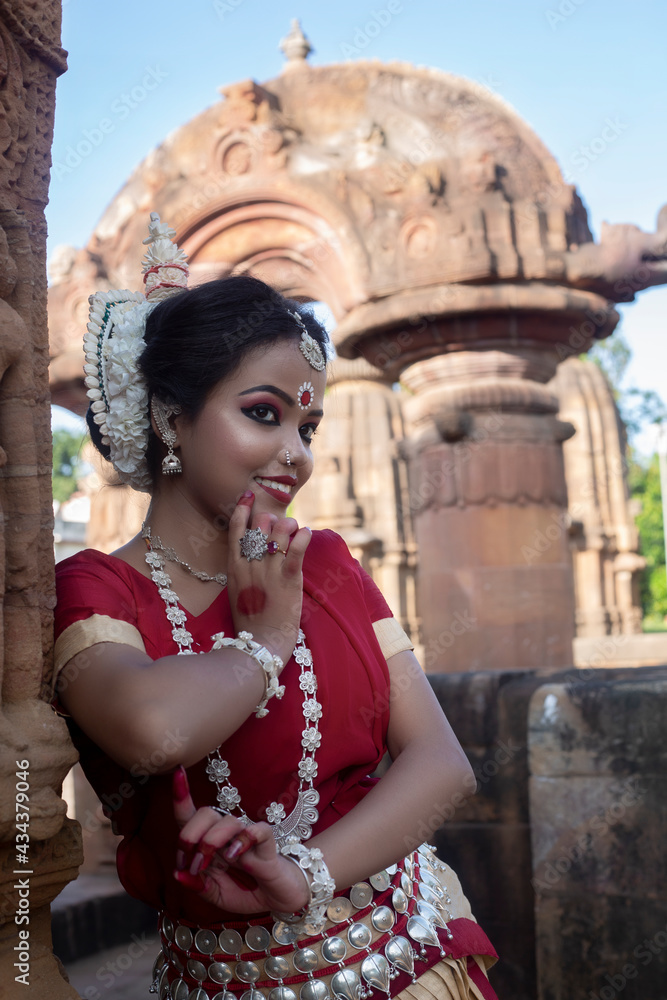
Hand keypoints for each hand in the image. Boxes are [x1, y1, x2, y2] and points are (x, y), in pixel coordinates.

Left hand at [172, 767, 309, 914]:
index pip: (192, 816)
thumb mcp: (215, 894)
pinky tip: (236, 854)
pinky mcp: (268, 844)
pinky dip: (244, 839)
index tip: (177, 772)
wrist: (278, 901)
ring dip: (212, 842)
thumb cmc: (246, 892)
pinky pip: (258, 830)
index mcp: (210, 844)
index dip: (182, 795)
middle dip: (191, 835)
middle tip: (192, 865)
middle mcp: (227, 836)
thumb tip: (177, 873)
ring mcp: (247, 838)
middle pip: (206, 813)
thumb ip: (197, 885)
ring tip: (213, 866)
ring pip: (229, 821)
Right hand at [226, 492, 310, 664]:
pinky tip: (307, 532)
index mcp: (234, 567)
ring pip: (279, 532)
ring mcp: (269, 572)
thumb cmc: (251, 622)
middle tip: (281, 525)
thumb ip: (241, 570)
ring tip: (295, 529)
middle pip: (259, 526)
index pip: (236, 529)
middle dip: (272, 519)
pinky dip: (303, 537)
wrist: (261, 644)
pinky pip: (296, 549)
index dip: (243, 509)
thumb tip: (248, 552)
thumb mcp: (237, 591)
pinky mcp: (289, 579)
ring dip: (289, 525)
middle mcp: (250, 565)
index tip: (248, 496)